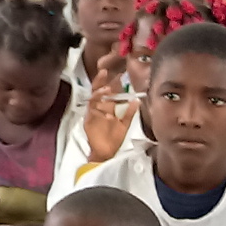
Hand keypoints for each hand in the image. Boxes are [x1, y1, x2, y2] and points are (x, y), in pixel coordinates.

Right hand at [83, 50, 136, 166]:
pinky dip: (98, 106)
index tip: (120, 73)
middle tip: (105, 72)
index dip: (113, 82)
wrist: (106, 153)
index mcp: (108, 107)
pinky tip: (106, 104)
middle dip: (100, 81)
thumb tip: (137, 100)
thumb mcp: (125, 124)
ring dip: (99, 92)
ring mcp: (93, 113)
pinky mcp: (88, 120)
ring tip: (107, 88)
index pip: (109, 91)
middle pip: (98, 90)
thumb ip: (130, 112)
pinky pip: (91, 110)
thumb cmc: (114, 139)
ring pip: (93, 98)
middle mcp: (99, 107)